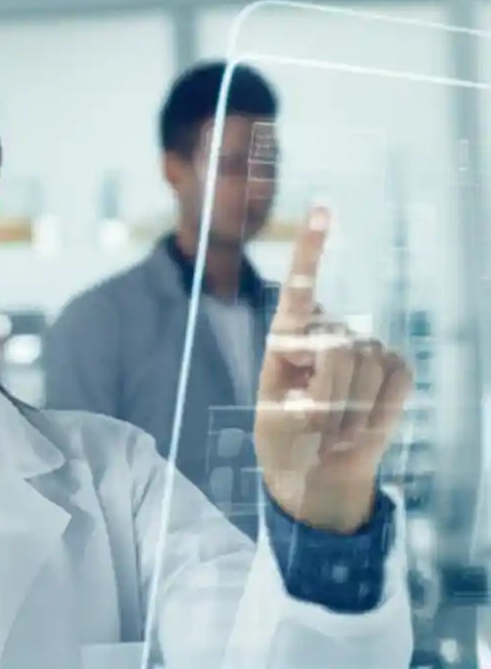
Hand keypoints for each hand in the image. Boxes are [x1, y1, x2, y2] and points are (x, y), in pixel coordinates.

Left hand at [254, 207, 413, 532]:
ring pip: (368, 363)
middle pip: (338, 346)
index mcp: (287, 338)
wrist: (319, 473)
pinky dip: (380, 410)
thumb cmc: (288, 441)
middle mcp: (327, 333)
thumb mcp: (282, 419)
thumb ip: (311, 386)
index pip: (299, 288)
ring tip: (335, 426)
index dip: (312, 247)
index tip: (322, 206)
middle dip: (328, 392)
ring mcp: (364, 349)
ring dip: (351, 408)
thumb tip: (345, 356)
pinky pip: (397, 378)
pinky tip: (363, 422)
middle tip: (315, 423)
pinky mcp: (394, 368)